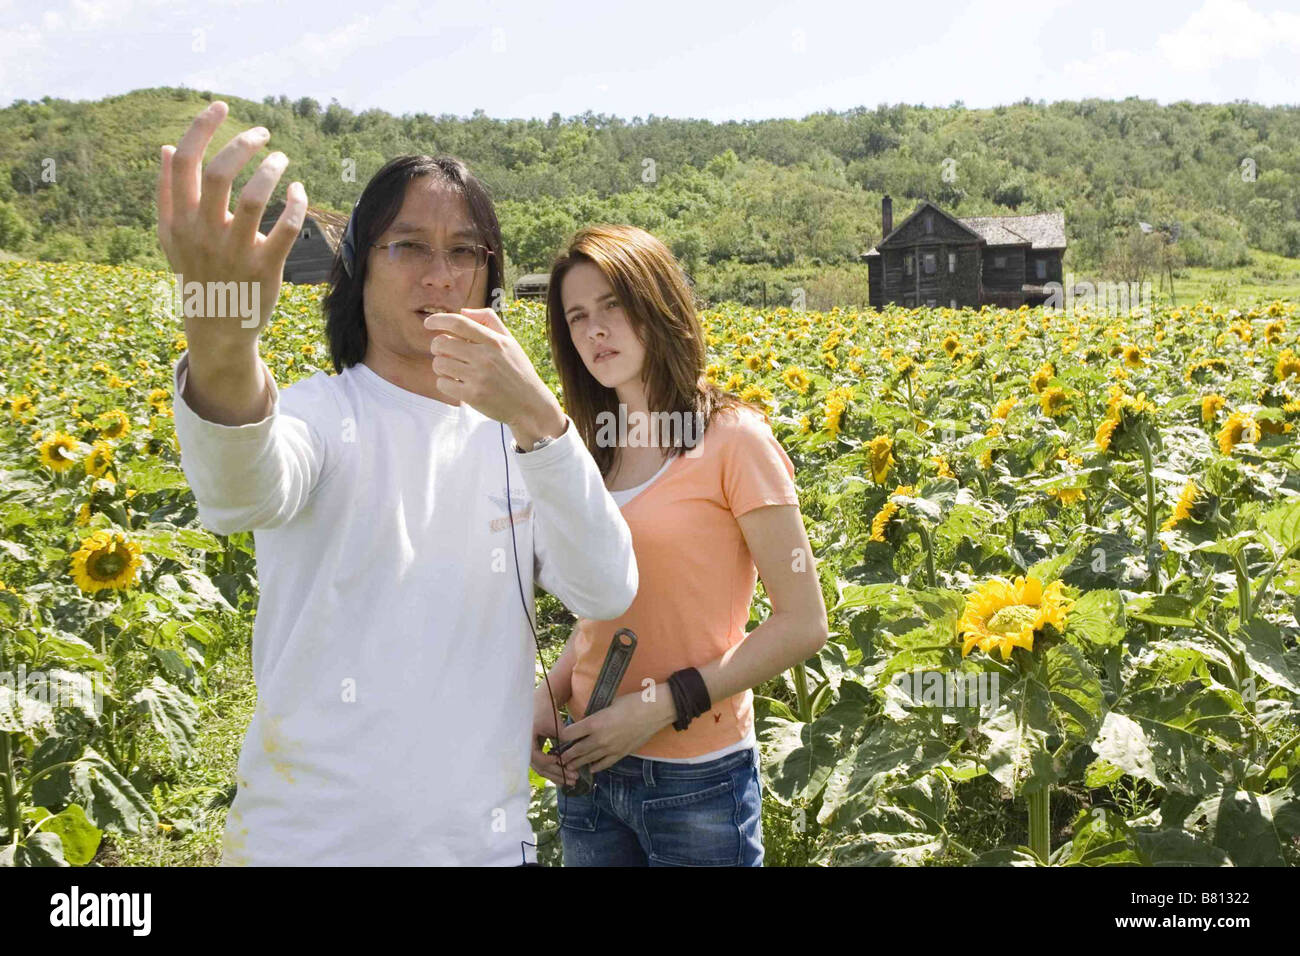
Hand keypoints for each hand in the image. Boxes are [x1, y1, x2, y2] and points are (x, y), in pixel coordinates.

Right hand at [157, 100, 305, 338]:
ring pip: (252, 197)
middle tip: (262, 133)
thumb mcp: (172, 237)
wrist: (216, 329)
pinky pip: (284, 229)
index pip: (185, 161)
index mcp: (179, 219)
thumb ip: (167, 193)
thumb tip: (165, 149)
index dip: (201, 127)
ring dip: (271, 170)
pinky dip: (295, 204)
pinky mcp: (263, 269)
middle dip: (243, 143)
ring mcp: (233, 251)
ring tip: (281, 159)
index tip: (221, 106)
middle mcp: (203, 232)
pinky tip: (298, 192)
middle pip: (220, 173)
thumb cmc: (198, 274)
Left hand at [424, 308, 564, 442]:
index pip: (459, 323)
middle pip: (442, 343)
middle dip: (437, 347)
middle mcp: (485, 357)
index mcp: (494, 341)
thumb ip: (489, 321)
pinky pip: (442, 383)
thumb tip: (462, 311)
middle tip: (445, 353)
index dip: (439, 319)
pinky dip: (445, 383)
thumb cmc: (518, 371)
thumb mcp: (510, 342)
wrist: (531, 405)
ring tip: (454, 371)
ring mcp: (478, 377)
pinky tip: (457, 385)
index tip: (428, 323)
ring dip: (441, 367)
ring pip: (439, 363)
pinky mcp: (472, 396)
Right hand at [530, 688, 576, 788]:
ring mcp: (529, 752)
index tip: (562, 762)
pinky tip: (565, 776)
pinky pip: (543, 765)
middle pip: (540, 767)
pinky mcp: (535, 753)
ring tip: (573, 780)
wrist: (541, 702)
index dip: (549, 762)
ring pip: (542, 769)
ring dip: (557, 775)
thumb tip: (572, 755)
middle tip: (574, 778)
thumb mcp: (554, 723)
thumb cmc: (547, 711)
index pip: (536, 757)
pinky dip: (554, 771)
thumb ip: (562, 738)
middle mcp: (525, 748)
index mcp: (526, 739)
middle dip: (558, 774)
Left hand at [554, 687, 676, 773]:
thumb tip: (584, 721)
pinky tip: (590, 769)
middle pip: (576, 750)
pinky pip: (604, 764)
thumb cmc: (630, 702)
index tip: (557, 738)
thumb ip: (594, 716)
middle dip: (566, 755)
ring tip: (568, 767)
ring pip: (588, 759)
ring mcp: (610, 748)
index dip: (561, 736)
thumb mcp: (607, 704)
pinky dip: (595, 767)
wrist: (653, 712)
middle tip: (558, 758)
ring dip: (576, 763)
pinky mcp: (620, 753)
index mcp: (594, 722)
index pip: (569, 734)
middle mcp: (599, 738)